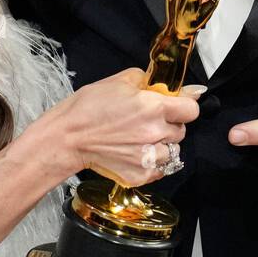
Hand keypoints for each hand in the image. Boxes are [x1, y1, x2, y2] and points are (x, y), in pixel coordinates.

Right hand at [55, 68, 202, 188]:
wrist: (66, 138)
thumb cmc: (88, 107)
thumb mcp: (120, 81)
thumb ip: (150, 81)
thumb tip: (174, 87)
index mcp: (154, 107)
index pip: (191, 110)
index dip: (183, 107)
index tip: (175, 107)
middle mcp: (156, 133)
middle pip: (181, 131)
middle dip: (169, 125)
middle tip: (148, 122)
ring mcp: (149, 157)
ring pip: (173, 152)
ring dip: (162, 146)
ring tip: (140, 140)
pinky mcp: (141, 175)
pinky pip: (160, 170)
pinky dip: (152, 163)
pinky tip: (135, 153)